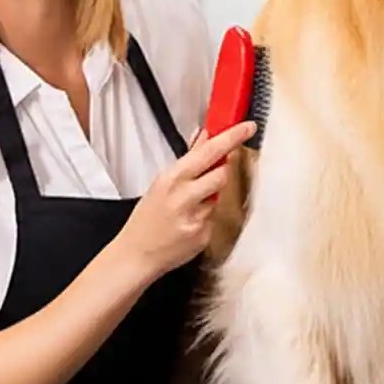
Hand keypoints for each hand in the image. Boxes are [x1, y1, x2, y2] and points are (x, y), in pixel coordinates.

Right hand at [116, 121, 256, 281]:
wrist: (136, 255)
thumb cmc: (146, 219)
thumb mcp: (162, 183)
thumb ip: (189, 159)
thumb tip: (205, 136)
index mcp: (171, 178)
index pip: (208, 151)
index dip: (232, 138)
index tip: (247, 128)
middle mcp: (183, 197)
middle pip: (221, 173)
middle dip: (221, 172)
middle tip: (214, 172)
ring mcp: (195, 218)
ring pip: (219, 197)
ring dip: (211, 197)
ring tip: (190, 206)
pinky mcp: (203, 235)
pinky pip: (215, 219)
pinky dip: (207, 218)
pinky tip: (189, 224)